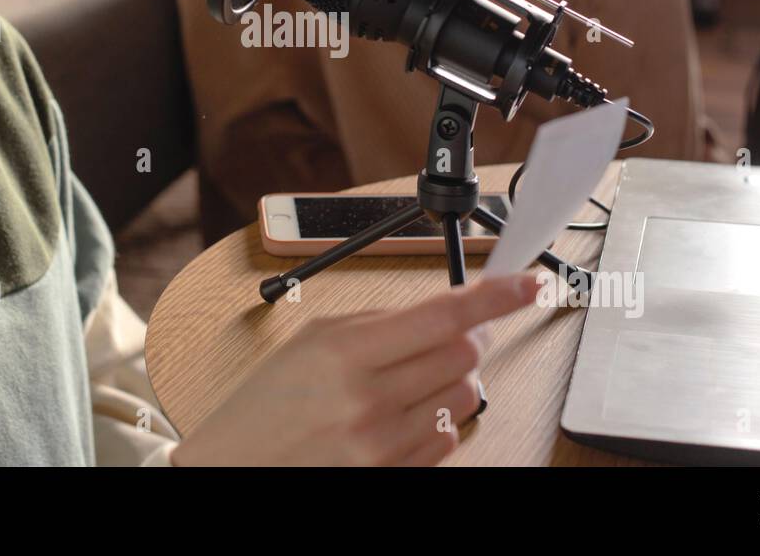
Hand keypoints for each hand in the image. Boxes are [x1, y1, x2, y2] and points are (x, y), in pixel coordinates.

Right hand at [170, 272, 539, 465]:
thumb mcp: (312, 341)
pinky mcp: (393, 477)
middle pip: (465, 355)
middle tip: (459, 329)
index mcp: (345, 353)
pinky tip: (405, 413)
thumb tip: (446, 310)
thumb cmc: (265, 405)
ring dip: (455, 379)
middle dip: (471, 336)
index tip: (526, 282)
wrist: (233, 469)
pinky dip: (441, 419)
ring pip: (466, 397)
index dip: (495, 296)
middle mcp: (369, 401)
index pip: (442, 315)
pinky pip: (450, 440)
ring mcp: (384, 446)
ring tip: (414, 378)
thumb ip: (379, 322)